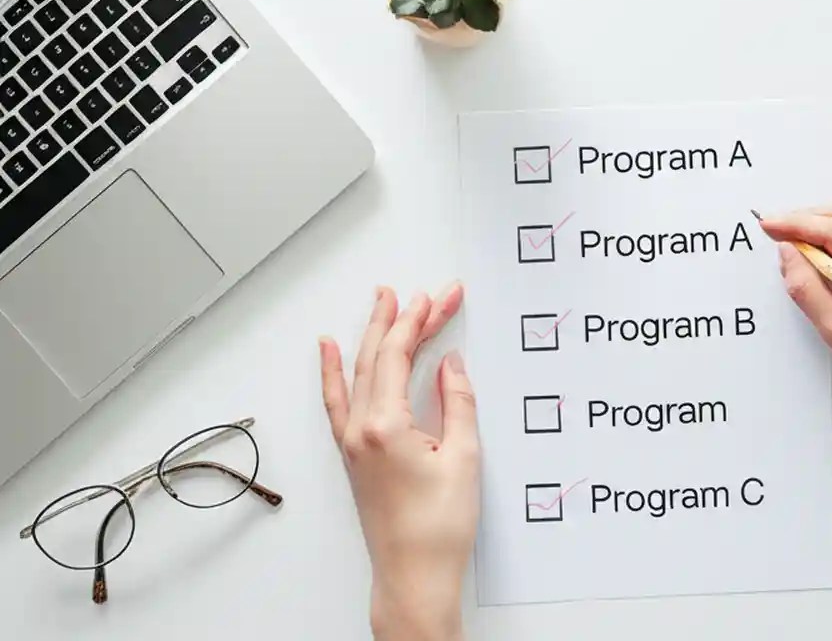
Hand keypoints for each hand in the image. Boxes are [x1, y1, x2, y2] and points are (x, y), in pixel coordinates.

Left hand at [319, 284, 475, 640]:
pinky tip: (329, 353)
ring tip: (381, 305)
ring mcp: (351, 443)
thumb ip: (456, 403)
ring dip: (371, 336)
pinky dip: (333, 373)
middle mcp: (359, 430)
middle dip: (402, 320)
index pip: (399, 355)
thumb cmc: (437, 530)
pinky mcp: (354, 457)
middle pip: (378, 358)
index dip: (421, 320)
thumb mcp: (463, 458)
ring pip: (356, 373)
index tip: (440, 297)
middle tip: (424, 294)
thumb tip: (450, 366)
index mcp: (384, 426)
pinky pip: (337, 401)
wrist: (414, 576)